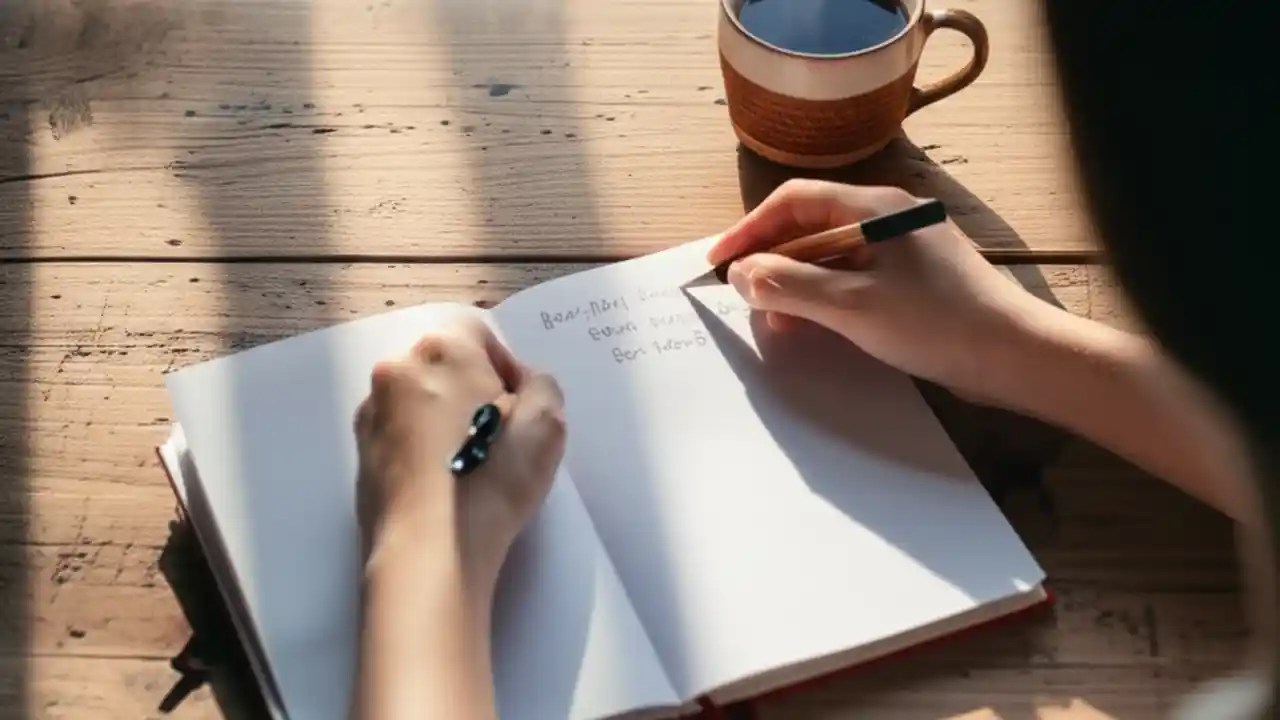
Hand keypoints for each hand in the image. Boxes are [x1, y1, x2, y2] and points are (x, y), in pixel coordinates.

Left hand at [354, 316, 565, 594]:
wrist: (429, 550)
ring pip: (421, 400)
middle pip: (446, 366)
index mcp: (441, 350)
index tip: (518, 409)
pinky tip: (444, 483)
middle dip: (474, 393)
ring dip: (446, 420)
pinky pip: (402, 434)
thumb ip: (541, 384)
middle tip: (498, 440)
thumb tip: (516, 386)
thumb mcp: (548, 422)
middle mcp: (397, 370)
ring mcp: (372, 411)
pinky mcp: (361, 451)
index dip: (506, 368)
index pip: (480, 333)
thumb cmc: (490, 480)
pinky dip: (423, 448)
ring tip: (469, 467)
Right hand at [709, 179, 1046, 403]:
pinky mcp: (912, 279)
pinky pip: (852, 277)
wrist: (1013, 355)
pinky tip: (810, 325)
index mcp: (873, 208)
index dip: (750, 230)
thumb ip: (790, 286)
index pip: (794, 202)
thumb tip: (742, 274)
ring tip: (771, 317)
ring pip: (830, 255)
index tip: (719, 263)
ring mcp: (901, 249)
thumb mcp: (852, 306)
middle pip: (810, 226)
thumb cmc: (934, 322)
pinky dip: (823, 296)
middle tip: (741, 294)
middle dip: (770, 259)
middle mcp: (886, 218)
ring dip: (795, 282)